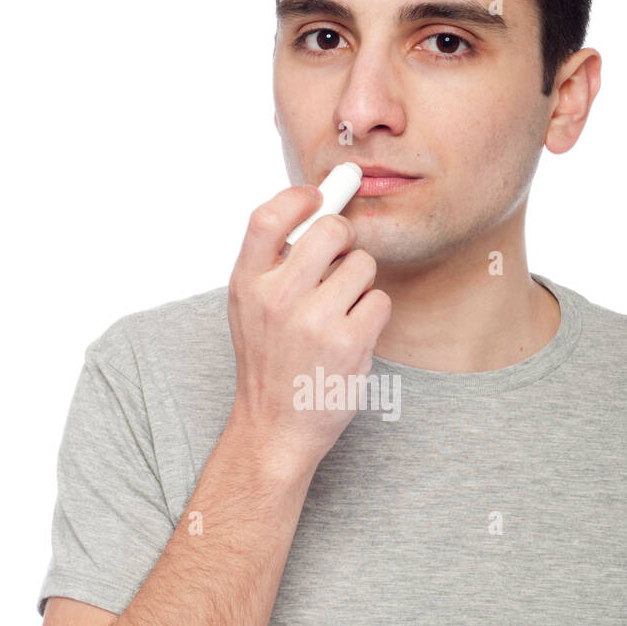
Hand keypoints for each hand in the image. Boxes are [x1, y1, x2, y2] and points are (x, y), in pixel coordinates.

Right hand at [227, 184, 391, 470]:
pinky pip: (379, 300)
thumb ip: (273, 263)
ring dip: (361, 283)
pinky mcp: (348, 343)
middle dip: (346, 238)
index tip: (317, 197)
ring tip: (340, 312)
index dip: (299, 198)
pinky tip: (352, 336)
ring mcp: (314, 321)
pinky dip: (372, 314)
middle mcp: (277, 299)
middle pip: (331, 230)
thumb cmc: (268, 365)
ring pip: (363, 265)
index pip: (268, 218)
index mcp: (247, 284)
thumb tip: (316, 209)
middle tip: (342, 258)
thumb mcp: (249, 309)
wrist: (274, 429)